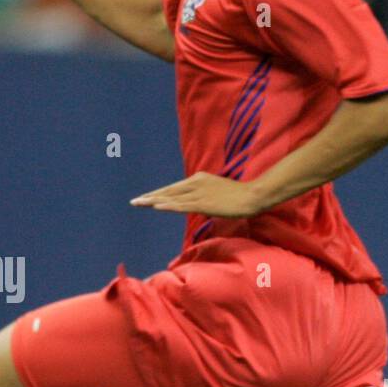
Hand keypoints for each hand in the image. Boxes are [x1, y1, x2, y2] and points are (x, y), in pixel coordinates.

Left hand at [131, 173, 263, 217]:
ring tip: (138, 204)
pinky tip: (156, 206)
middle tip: (134, 202)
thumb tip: (199, 206)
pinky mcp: (203, 202)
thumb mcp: (219, 194)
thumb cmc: (240, 196)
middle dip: (151, 197)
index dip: (159, 194)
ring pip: (171, 198)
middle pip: (169, 191)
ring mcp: (198, 193)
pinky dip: (167, 205)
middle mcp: (195, 183)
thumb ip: (206, 198)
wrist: (253, 196)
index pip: (174, 188)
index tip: (146, 198)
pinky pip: (181, 205)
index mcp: (199, 179)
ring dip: (153, 201)